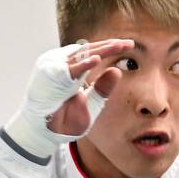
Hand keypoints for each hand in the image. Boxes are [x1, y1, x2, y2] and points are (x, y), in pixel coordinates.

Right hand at [3, 39, 131, 158]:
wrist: (49, 133)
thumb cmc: (67, 119)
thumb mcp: (92, 103)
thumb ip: (103, 88)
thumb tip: (117, 70)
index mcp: (75, 71)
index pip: (93, 54)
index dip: (110, 48)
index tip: (129, 45)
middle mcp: (66, 66)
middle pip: (89, 51)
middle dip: (110, 46)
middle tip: (129, 43)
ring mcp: (57, 69)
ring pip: (81, 55)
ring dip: (101, 50)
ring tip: (118, 46)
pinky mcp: (51, 77)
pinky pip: (70, 69)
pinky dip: (83, 64)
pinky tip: (97, 60)